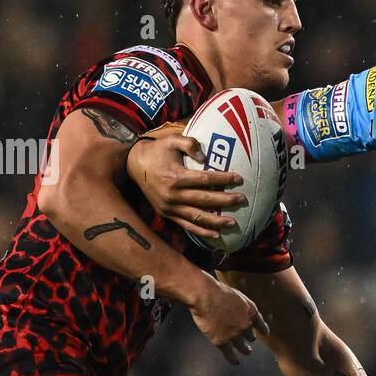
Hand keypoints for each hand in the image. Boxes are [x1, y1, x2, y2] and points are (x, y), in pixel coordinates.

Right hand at [126, 121, 246, 241]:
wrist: (133, 164)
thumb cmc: (157, 150)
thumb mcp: (172, 140)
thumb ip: (189, 144)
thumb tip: (205, 157)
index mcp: (175, 177)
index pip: (205, 179)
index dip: (223, 178)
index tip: (239, 178)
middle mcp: (172, 195)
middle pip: (205, 199)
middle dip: (225, 200)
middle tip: (242, 199)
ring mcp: (169, 207)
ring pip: (197, 216)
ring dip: (216, 221)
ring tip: (233, 223)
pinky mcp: (166, 214)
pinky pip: (186, 225)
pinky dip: (201, 231)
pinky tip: (216, 234)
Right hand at [187, 273, 270, 364]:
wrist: (205, 296)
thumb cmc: (217, 291)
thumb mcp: (236, 295)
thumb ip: (240, 306)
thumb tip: (239, 311)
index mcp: (250, 311)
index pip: (260, 323)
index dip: (263, 329)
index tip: (265, 333)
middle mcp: (245, 324)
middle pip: (251, 336)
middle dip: (250, 338)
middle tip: (250, 341)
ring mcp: (234, 334)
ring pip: (242, 346)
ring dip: (245, 350)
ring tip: (247, 352)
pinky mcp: (222, 341)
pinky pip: (229, 353)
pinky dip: (233, 359)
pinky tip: (236, 362)